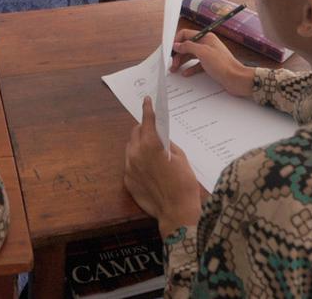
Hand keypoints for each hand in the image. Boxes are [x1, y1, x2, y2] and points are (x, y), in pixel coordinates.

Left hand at [124, 98, 202, 235]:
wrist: (176, 211)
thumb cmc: (183, 183)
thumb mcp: (181, 158)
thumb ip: (167, 144)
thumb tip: (161, 138)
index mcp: (151, 144)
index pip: (147, 120)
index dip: (148, 109)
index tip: (147, 100)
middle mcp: (136, 153)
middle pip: (135, 133)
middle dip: (143, 129)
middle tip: (153, 131)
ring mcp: (129, 167)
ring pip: (131, 148)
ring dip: (139, 145)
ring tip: (152, 152)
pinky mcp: (127, 180)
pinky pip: (130, 165)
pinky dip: (138, 162)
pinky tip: (149, 170)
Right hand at [170, 30, 253, 97]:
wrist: (236, 79)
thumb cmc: (222, 65)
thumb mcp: (202, 53)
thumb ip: (187, 46)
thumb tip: (176, 45)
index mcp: (206, 37)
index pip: (186, 34)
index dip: (176, 41)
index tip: (169, 50)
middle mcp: (206, 44)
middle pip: (187, 46)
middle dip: (178, 54)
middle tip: (172, 63)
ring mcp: (208, 54)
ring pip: (190, 56)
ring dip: (182, 61)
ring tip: (175, 69)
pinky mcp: (210, 65)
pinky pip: (196, 65)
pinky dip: (190, 68)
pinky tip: (185, 73)